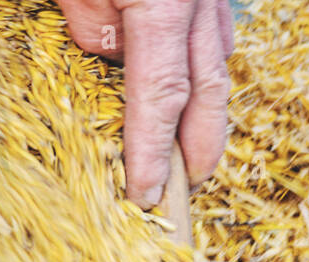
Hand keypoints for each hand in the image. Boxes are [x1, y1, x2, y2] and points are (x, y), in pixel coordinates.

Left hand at [58, 0, 233, 206]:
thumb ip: (91, 30)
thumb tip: (114, 70)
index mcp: (163, 6)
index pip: (162, 97)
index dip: (155, 154)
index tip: (146, 195)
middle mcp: (198, 5)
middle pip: (209, 95)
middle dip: (199, 153)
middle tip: (181, 192)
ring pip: (217, 71)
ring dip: (205, 120)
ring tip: (185, 157)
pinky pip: (213, 42)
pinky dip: (203, 78)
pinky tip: (190, 99)